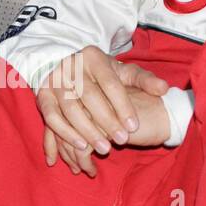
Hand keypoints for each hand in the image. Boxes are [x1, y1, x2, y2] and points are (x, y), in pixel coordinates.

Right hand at [37, 46, 168, 176]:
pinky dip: (63, 134)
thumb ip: (145, 80)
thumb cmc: (103, 74)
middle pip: (90, 97)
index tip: (133, 126)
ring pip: (69, 109)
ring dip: (86, 131)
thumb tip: (163, 89)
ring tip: (104, 148)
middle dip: (106, 121)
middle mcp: (70, 66)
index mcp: (93, 57)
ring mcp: (54, 80)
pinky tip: (80, 148)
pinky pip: (50, 117)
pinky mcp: (42, 95)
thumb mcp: (124, 72)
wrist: (70, 68)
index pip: (110, 83)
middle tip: (121, 141)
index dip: (122, 105)